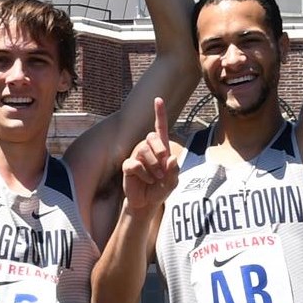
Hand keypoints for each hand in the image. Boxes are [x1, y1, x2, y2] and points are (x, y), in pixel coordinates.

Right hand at [119, 98, 177, 220]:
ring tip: (155, 178)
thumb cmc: (160, 189)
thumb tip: (172, 159)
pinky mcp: (127, 166)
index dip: (159, 113)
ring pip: (143, 150)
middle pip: (151, 136)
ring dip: (153, 166)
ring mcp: (136, 156)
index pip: (160, 128)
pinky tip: (145, 180)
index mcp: (161, 149)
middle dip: (160, 151)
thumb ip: (174, 172)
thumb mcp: (172, 183)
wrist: (146, 203)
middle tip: (163, 168)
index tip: (158, 99)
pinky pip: (134, 164)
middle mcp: (147, 149)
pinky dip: (143, 174)